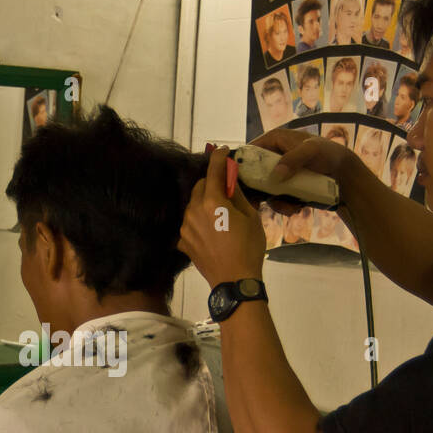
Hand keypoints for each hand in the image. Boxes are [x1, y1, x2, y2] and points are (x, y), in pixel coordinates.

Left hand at [178, 147, 265, 287]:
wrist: (235, 281)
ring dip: (204, 203)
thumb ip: (236, 194)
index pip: (213, 171)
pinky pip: (189, 224)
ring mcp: (185, 228)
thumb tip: (229, 179)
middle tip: (225, 189)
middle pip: (199, 186)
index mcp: (212, 202)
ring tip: (220, 213)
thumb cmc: (248, 248)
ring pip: (192, 205)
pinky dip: (199, 221)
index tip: (222, 150)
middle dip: (211, 183)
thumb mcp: (250, 217)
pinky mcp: (182, 242)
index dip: (218, 158)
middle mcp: (193, 211)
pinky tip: (211, 230)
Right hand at [248, 127, 354, 215]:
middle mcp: (272, 155)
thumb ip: (294, 159)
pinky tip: (296, 208)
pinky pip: (276, 198)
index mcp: (273, 139)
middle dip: (257, 192)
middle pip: (252, 174)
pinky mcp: (284, 186)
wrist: (344, 175)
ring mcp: (278, 172)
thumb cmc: (329, 155)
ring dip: (275, 202)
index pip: (248, 152)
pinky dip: (284, 206)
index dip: (241, 168)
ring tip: (291, 207)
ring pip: (264, 190)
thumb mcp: (311, 151)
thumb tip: (276, 174)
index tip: (241, 186)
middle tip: (258, 206)